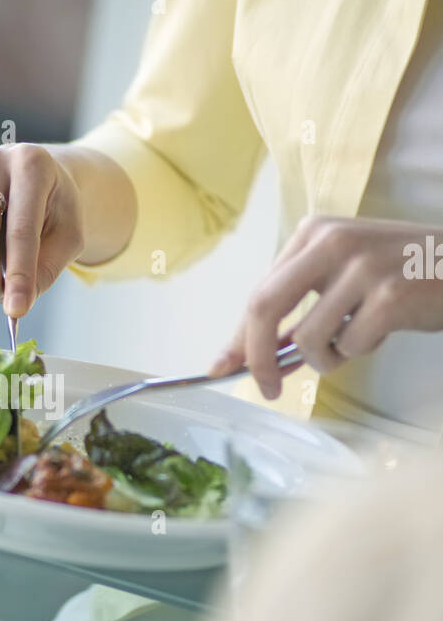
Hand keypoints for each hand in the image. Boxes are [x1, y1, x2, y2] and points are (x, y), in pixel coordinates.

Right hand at [0, 143, 84, 318]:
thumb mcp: (68, 235)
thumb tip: (16, 303)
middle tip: (6, 304)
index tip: (18, 310)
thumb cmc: (52, 208)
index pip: (20, 230)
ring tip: (4, 262)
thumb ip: (47, 268)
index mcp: (31, 164)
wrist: (31, 177)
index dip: (20, 274)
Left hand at [209, 217, 442, 398]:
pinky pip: (349, 346)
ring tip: (353, 342)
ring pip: (308, 338)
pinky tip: (382, 331)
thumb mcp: (343, 276)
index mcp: (313, 233)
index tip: (220, 368)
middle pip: (264, 306)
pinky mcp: (390, 296)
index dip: (238, 336)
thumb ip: (299, 308)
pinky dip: (359, 351)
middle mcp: (332, 241)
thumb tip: (249, 356)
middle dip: (256, 357)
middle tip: (267, 388)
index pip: (260, 292)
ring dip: (325, 359)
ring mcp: (362, 266)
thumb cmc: (400, 276)